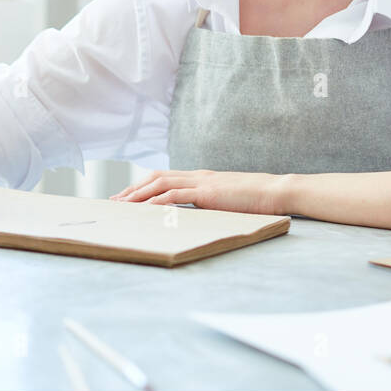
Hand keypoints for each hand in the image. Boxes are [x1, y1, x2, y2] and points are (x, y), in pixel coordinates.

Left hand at [108, 168, 286, 215]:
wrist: (275, 191)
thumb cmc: (256, 199)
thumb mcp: (227, 200)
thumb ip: (210, 203)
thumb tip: (196, 215)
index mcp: (201, 177)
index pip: (165, 177)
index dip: (143, 186)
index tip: (127, 196)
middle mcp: (197, 176)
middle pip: (156, 177)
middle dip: (133, 189)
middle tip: (115, 200)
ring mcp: (202, 182)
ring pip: (161, 183)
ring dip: (139, 194)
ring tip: (123, 205)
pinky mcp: (208, 192)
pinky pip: (177, 194)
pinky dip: (158, 200)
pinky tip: (145, 208)